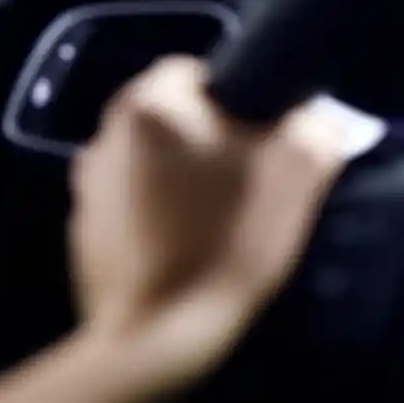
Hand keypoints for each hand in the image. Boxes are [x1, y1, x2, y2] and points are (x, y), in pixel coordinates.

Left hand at [68, 56, 346, 396]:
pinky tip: (187, 243)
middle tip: (250, 177)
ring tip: (218, 216)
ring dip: (181, 175)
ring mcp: (87, 182)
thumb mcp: (302, 168)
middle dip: (210, 138)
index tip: (265, 136)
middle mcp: (107, 130)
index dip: (241, 99)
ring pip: (154, 160)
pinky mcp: (83, 228)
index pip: (200, 70)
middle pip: (175, 117)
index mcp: (152, 102)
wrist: (165, 331)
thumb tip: (320, 116)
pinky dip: (158, 213)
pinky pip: (133, 202)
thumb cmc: (232, 236)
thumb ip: (317, 124)